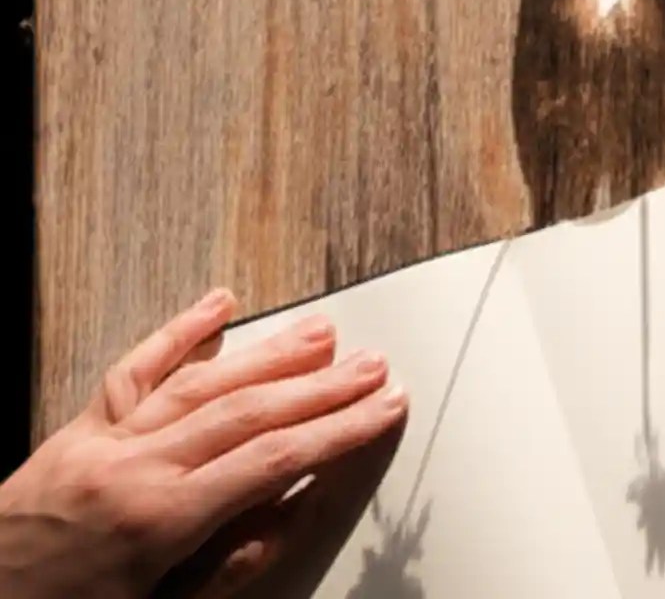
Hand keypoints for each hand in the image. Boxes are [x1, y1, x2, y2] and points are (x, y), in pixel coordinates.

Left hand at [0, 289, 408, 598]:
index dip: (339, 431)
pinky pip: (133, 369)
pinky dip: (178, 332)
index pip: (273, 460)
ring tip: (322, 333)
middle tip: (374, 366)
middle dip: (321, 387)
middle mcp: (131, 468)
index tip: (383, 410)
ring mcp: (101, 441)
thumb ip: (234, 563)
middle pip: (248, 411)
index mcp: (157, 521)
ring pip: (201, 381)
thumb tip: (293, 510)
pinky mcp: (77, 430)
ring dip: (269, 354)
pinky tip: (218, 304)